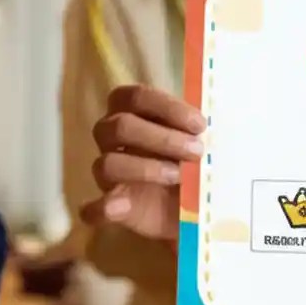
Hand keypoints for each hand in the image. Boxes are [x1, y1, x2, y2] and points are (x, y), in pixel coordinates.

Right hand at [81, 85, 205, 242]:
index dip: (166, 107)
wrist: (199, 205)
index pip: (135, 96)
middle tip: (197, 151)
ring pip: (107, 164)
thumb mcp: (205, 140)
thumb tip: (212, 124)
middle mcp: (114, 138)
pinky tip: (120, 207)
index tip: (200, 124)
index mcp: (134, 112)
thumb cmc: (198, 160)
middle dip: (162, 138)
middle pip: (119, 126)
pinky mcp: (112, 207)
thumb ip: (203, 129)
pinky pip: (93, 208)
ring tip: (179, 176)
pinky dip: (103, 208)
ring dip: (145, 168)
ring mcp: (110, 174)